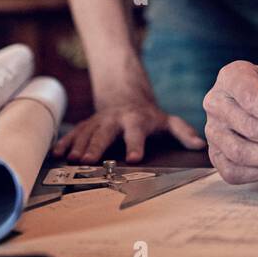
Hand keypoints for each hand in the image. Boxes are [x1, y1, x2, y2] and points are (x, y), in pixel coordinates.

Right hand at [53, 95, 204, 162]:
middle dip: (97, 146)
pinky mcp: (88, 123)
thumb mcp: (169, 121)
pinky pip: (75, 132)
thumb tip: (200, 146)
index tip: (134, 158)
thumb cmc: (150, 116)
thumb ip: (184, 132)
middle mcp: (116, 119)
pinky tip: (57, 154)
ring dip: (78, 145)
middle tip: (89, 161)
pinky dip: (65, 142)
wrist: (126, 95)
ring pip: (87, 132)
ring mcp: (100, 120)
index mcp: (137, 120)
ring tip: (71, 160)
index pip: (136, 132)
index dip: (135, 144)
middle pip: (105, 132)